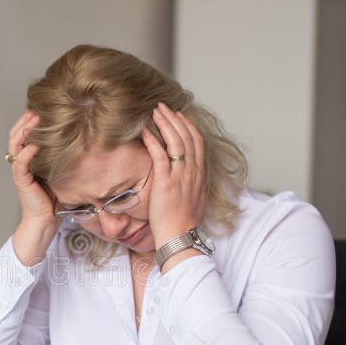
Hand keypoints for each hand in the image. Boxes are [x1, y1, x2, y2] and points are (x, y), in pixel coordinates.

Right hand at [7, 111, 60, 265]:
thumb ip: (64, 156)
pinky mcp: (21, 180)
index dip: (29, 119)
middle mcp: (21, 162)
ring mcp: (20, 171)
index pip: (24, 133)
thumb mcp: (62, 171)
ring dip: (24, 130)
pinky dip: (27, 152)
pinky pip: (21, 162)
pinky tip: (37, 143)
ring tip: (35, 118)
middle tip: (37, 107)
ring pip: (15, 144)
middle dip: (25, 119)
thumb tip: (86, 137)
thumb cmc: (57, 198)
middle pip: (16, 134)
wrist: (46, 221)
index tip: (43, 106)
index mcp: (28, 158)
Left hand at [141, 102, 206, 246]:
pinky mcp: (166, 182)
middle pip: (187, 136)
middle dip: (174, 118)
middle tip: (163, 107)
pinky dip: (153, 140)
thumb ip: (189, 183)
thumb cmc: (182, 222)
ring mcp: (180, 176)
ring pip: (176, 141)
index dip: (187, 126)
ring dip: (164, 123)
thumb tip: (183, 177)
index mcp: (200, 174)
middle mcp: (192, 171)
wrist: (180, 237)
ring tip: (155, 112)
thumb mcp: (191, 198)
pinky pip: (160, 155)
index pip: (197, 142)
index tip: (178, 115)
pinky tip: (145, 131)